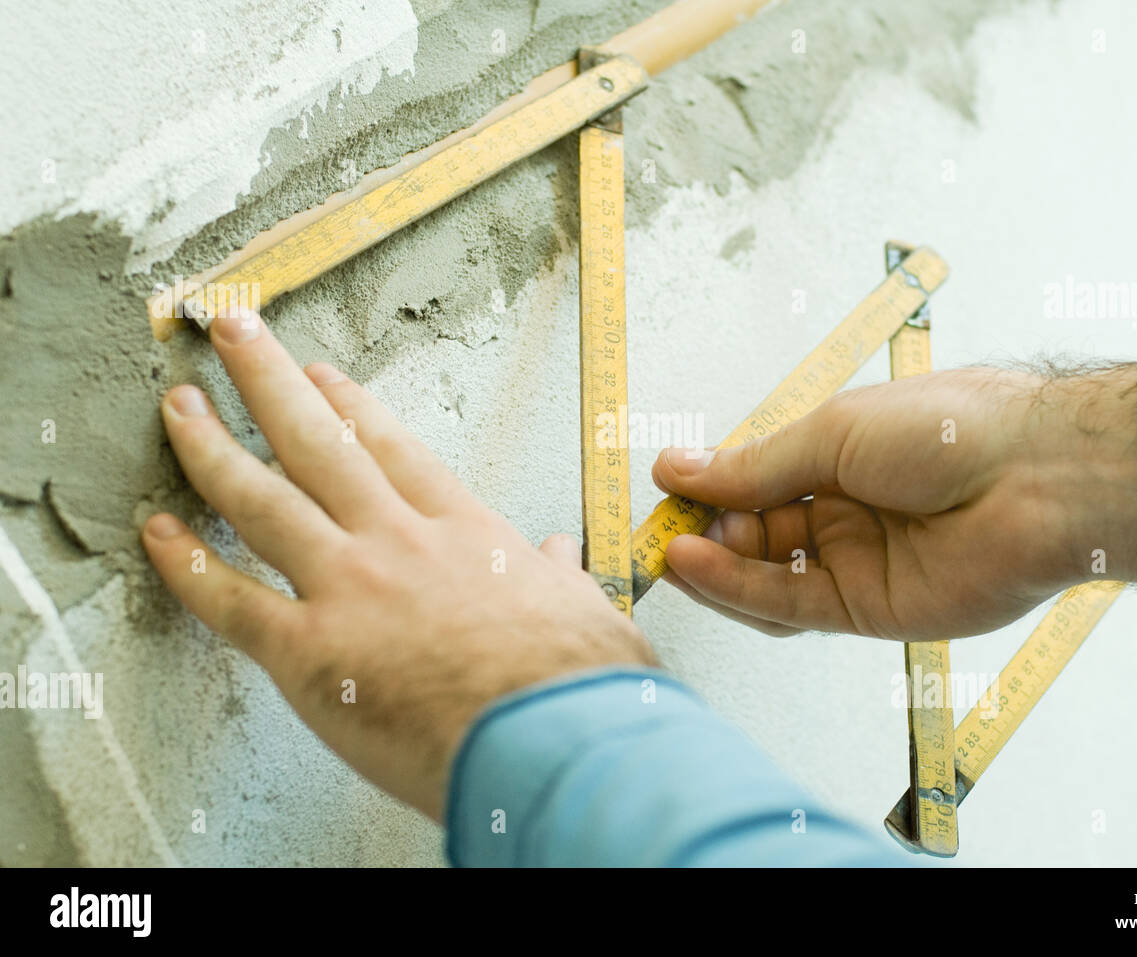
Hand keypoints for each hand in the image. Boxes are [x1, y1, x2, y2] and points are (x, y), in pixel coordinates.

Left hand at [142, 309, 653, 821]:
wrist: (552, 736)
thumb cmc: (580, 682)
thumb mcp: (587, 610)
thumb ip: (562, 575)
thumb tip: (562, 555)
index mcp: (465, 530)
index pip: (394, 450)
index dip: (350, 406)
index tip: (321, 376)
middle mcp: (398, 541)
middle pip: (319, 444)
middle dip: (267, 380)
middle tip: (230, 331)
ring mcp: (349, 588)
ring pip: (263, 499)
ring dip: (211, 446)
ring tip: (178, 404)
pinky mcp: (309, 651)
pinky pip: (231, 599)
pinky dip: (186, 564)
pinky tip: (155, 531)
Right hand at [651, 364, 1136, 639]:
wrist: (1035, 478)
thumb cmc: (954, 430)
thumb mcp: (832, 432)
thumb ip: (754, 467)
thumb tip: (682, 467)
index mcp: (841, 457)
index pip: (755, 482)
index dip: (708, 488)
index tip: (663, 487)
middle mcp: (845, 512)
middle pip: (754, 534)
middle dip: (703, 531)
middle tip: (657, 529)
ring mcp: (855, 563)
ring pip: (765, 576)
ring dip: (713, 565)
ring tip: (668, 550)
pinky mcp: (867, 610)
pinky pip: (788, 604)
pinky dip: (737, 589)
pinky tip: (697, 567)